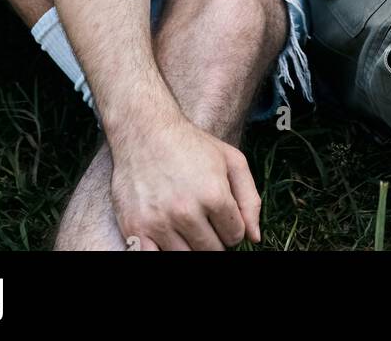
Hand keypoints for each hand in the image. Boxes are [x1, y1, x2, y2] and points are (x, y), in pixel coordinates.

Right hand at [113, 115, 261, 250]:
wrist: (144, 130)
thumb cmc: (191, 145)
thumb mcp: (231, 160)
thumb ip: (250, 199)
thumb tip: (255, 237)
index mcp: (213, 194)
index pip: (235, 236)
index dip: (231, 227)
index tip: (221, 214)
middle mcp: (186, 211)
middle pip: (212, 251)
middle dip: (213, 238)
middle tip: (204, 219)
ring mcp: (158, 222)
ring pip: (187, 258)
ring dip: (190, 245)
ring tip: (186, 224)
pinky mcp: (135, 228)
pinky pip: (154, 259)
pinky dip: (163, 251)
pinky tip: (167, 237)